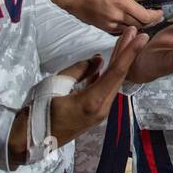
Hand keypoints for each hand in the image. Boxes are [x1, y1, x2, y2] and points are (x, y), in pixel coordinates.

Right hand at [10, 29, 145, 165]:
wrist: (31, 139)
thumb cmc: (40, 111)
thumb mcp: (57, 84)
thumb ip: (79, 70)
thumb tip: (98, 60)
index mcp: (93, 102)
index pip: (117, 72)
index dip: (130, 52)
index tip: (142, 37)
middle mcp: (102, 108)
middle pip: (119, 76)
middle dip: (127, 53)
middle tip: (135, 32)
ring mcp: (99, 113)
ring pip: (113, 83)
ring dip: (119, 63)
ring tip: (125, 42)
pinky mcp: (94, 114)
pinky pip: (105, 90)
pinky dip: (108, 75)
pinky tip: (107, 62)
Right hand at [45, 0, 162, 32]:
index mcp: (121, 2)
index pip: (145, 16)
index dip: (155, 16)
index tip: (160, 12)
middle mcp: (117, 15)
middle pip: (140, 25)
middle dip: (151, 21)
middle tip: (156, 16)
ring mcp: (109, 23)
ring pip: (130, 29)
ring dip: (140, 25)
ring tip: (145, 18)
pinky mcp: (102, 27)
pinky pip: (119, 30)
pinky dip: (127, 27)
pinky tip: (130, 21)